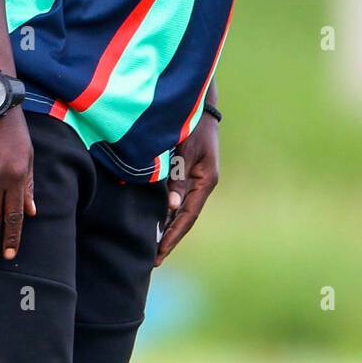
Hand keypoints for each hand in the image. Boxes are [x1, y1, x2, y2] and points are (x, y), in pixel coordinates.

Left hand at [155, 112, 218, 266]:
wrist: (197, 102)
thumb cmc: (191, 122)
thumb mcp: (184, 150)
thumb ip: (178, 178)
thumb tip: (172, 208)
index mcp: (206, 180)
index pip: (188, 216)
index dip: (173, 236)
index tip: (159, 253)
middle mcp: (204, 183)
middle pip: (186, 217)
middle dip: (171, 238)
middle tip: (155, 260)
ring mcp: (198, 178)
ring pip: (182, 209)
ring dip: (169, 227)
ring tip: (155, 248)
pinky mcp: (190, 172)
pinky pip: (179, 198)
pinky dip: (169, 212)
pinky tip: (159, 222)